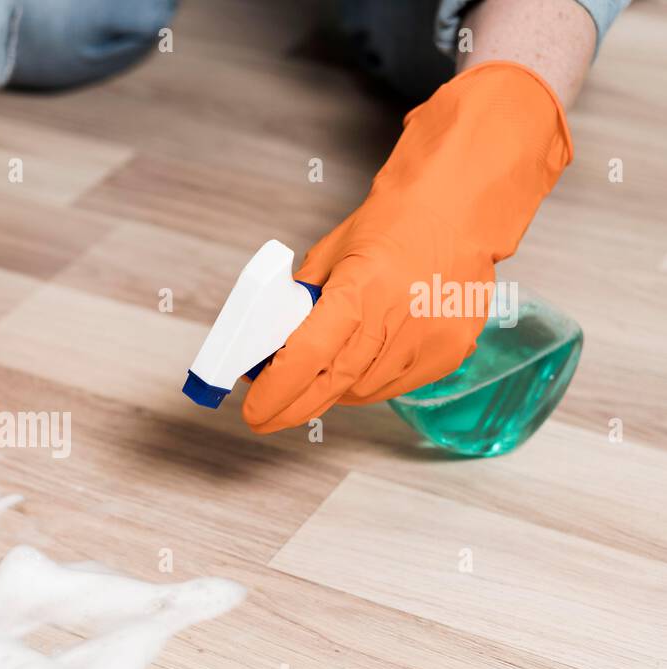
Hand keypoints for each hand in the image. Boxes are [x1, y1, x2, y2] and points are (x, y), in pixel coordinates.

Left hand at [243, 62, 571, 432]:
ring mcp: (427, 341)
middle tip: (267, 416)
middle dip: (292, 408)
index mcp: (357, 292)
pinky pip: (396, 387)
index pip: (305, 359)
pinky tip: (358, 369)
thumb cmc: (393, 224)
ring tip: (317, 380)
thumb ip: (300, 302)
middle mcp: (395, 321)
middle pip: (331, 386)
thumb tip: (270, 344)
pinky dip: (369, 385)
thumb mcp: (329, 255)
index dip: (274, 392)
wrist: (458, 209)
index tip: (254, 408)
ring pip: (362, 392)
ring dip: (332, 393)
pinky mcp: (449, 352)